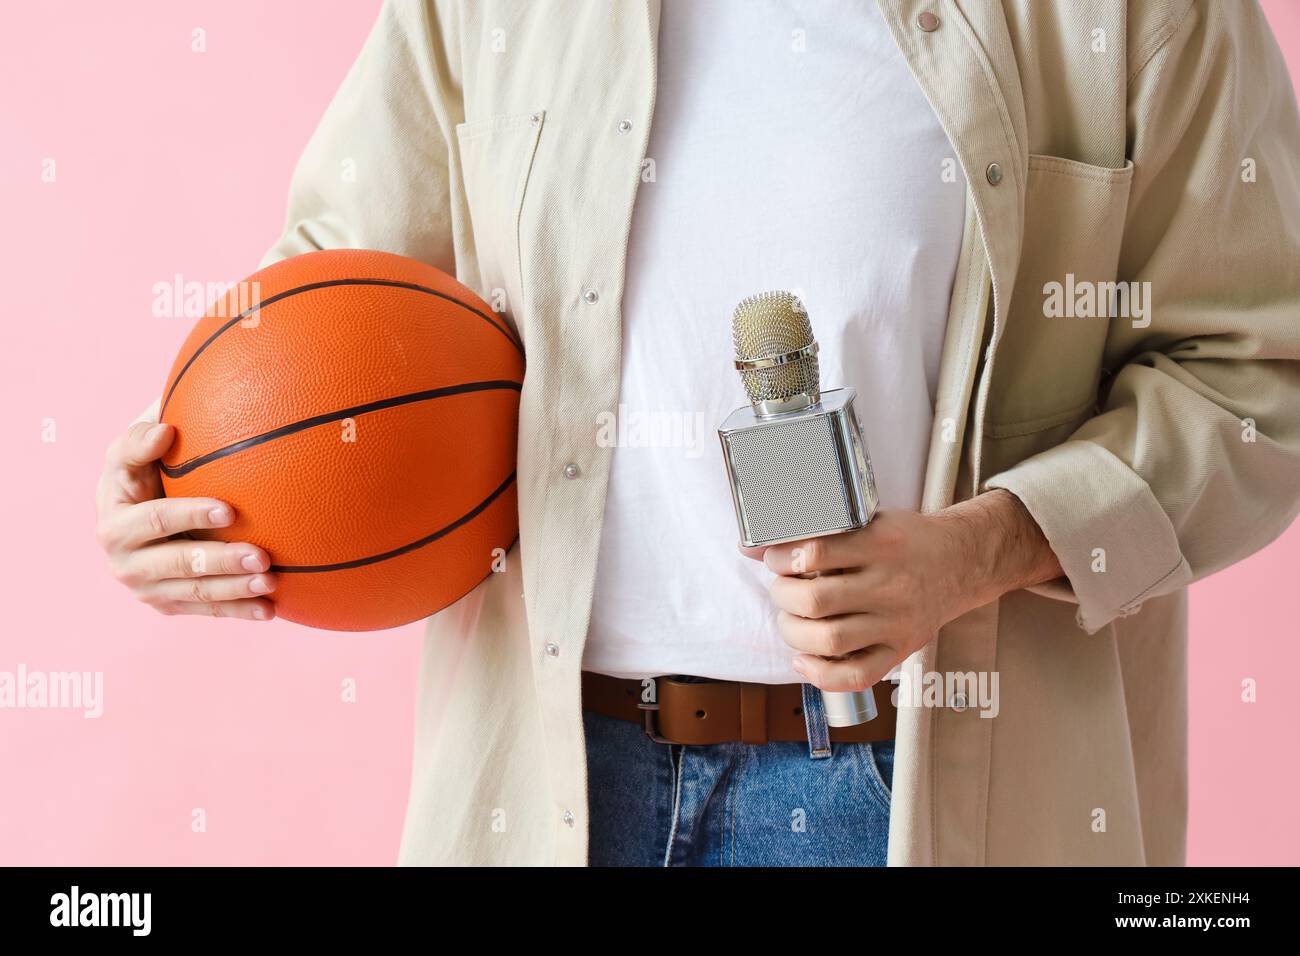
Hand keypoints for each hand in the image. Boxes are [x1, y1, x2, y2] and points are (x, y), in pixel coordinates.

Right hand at [96, 416, 276, 619]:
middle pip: (179, 563)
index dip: (190, 515)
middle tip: (262, 556)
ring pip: (197, 592)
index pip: (156, 520)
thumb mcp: (127, 453)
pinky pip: (206, 610)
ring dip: (236, 590)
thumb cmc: (137, 473)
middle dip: (221, 561)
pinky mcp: (168, 604)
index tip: (230, 510)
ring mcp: (147, 589)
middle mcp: (125, 563)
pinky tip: (269, 609)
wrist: (132, 512)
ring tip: (272, 582)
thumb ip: (139, 441)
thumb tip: (164, 432)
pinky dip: (238, 611)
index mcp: (114, 525)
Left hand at [746, 489, 1061, 691]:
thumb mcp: (867, 522)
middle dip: (782, 596)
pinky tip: (803, 659)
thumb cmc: (906, 540)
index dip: (781, 559)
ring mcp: (895, 622)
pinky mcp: (900, 650)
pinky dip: (820, 674)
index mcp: (879, 544)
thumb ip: (817, 534)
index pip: (815, 554)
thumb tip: (752, 548)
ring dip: (793, 633)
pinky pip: (856, 675)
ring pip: (829, 640)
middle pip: (815, 600)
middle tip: (783, 590)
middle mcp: (889, 585)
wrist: (962, 562)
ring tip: (792, 620)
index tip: (775, 559)